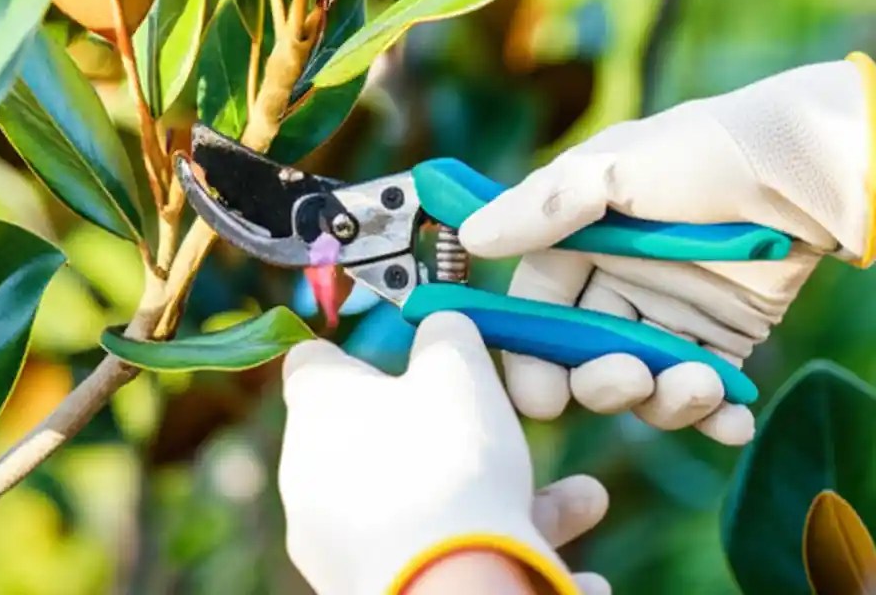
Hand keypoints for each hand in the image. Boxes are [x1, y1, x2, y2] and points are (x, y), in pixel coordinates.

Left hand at [279, 313, 609, 594]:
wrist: (442, 588)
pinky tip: (557, 569)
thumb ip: (449, 336)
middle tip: (510, 437)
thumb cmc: (446, 466)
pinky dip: (491, 554)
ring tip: (579, 503)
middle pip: (386, 438)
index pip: (314, 362)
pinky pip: (432, 556)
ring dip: (503, 499)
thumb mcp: (459, 372)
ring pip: (424, 503)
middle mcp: (313, 473)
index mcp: (318, 406)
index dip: (357, 352)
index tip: (398, 353)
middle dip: (461, 437)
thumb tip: (443, 323)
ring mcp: (336, 536)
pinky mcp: (366, 582)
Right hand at [459, 57, 873, 444]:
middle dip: (599, 382)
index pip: (536, 308)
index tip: (535, 394)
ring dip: (663, 401)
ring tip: (699, 386)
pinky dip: (715, 415)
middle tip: (628, 380)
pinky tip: (732, 420)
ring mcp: (668, 313)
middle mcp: (616, 280)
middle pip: (582, 357)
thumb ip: (544, 207)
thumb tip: (471, 238)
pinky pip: (705, 392)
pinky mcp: (722, 339)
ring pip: (642, 381)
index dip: (528, 353)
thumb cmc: (709, 150)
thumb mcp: (616, 166)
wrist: (815, 166)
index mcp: (580, 239)